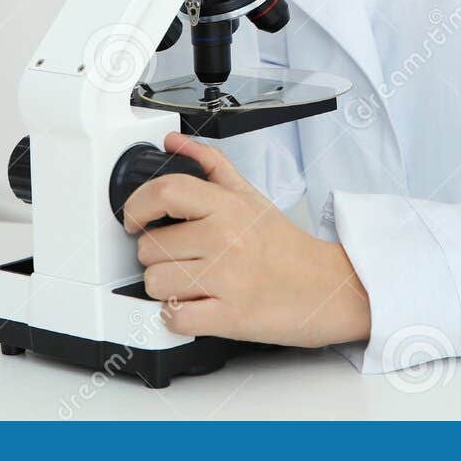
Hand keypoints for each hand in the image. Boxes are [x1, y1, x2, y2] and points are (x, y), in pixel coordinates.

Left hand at [122, 132, 370, 347]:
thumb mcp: (249, 196)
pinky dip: (178, 317)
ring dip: (165, 288)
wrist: (328, 287)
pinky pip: (175, 318)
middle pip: (150, 247)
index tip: (133, 219)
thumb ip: (209, 165)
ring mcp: (227, 278)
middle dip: (156, 256)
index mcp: (228, 206)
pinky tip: (196, 305)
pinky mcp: (230, 317)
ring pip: (156, 284)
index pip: (164, 192)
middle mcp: (226, 238)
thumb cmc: (285, 246)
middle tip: (180, 257)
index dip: (136, 206)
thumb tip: (174, 142)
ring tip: (191, 282)